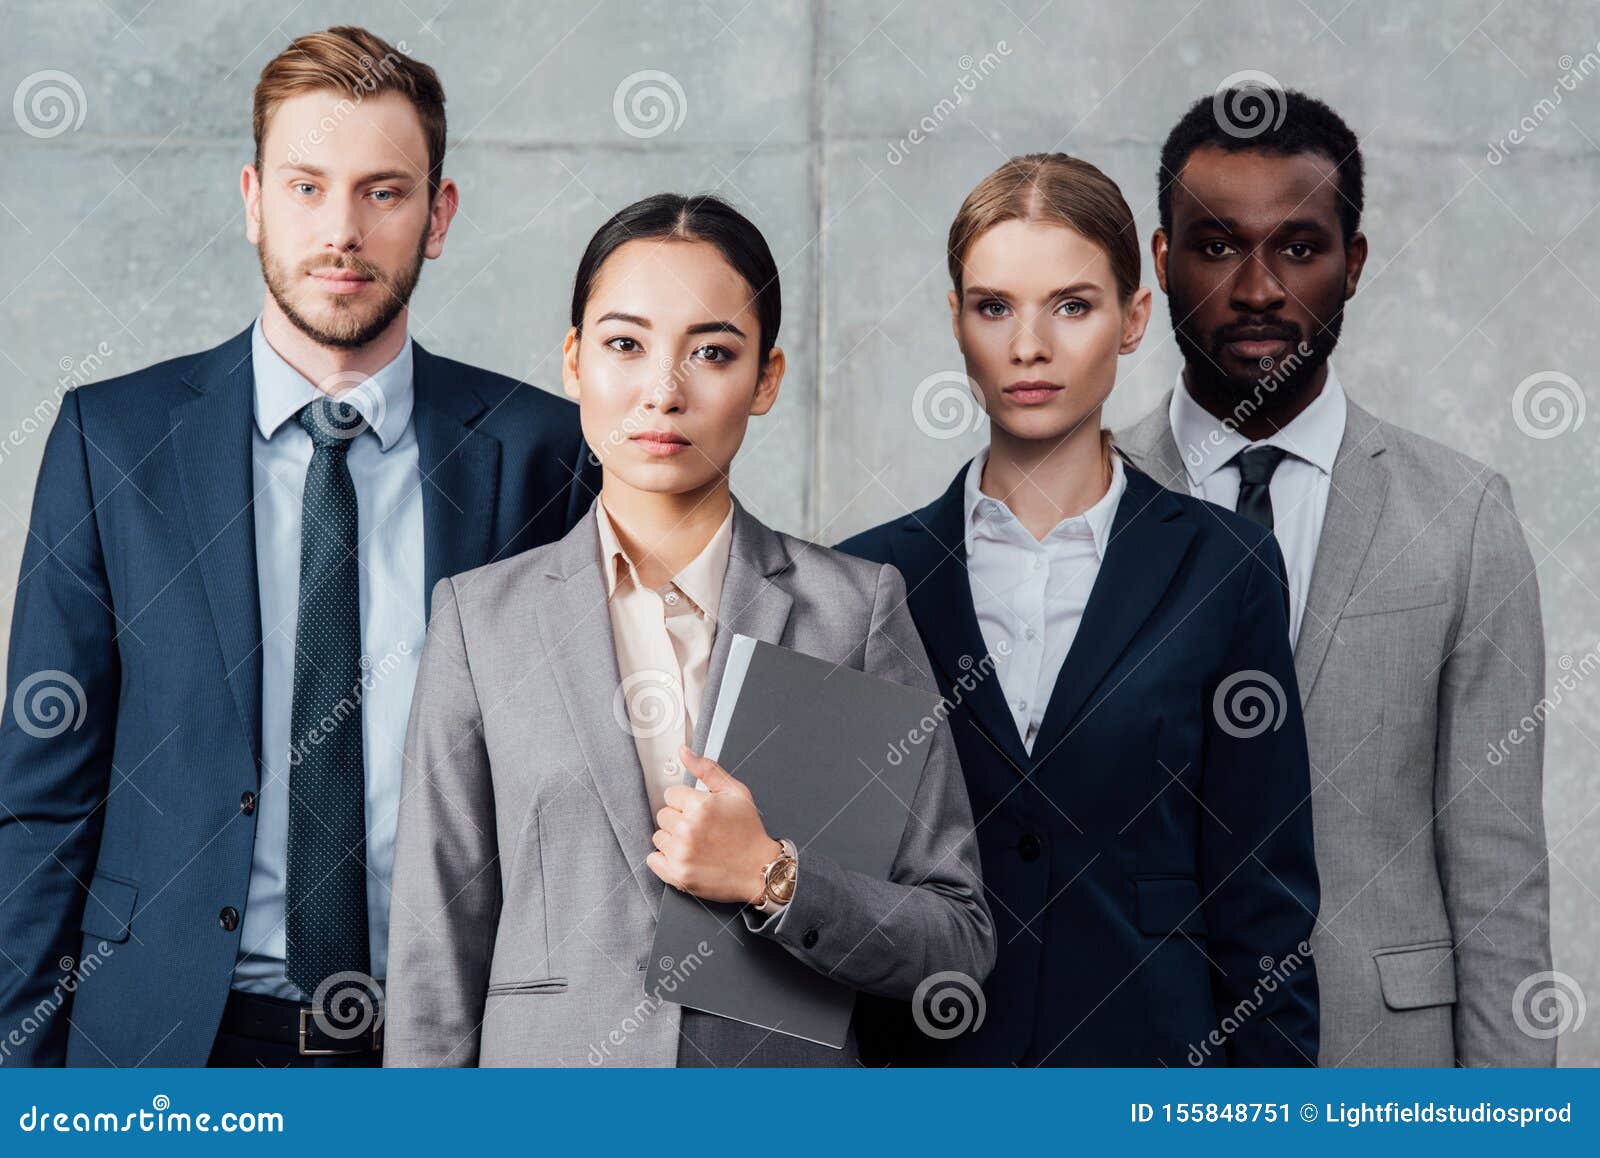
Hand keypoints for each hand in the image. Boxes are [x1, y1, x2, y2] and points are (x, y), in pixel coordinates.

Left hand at [647, 746, 780, 904]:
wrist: (759, 869)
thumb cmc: (748, 831)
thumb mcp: (735, 792)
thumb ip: (707, 769)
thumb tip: (684, 752)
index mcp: (701, 806)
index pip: (671, 794)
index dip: (686, 801)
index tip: (699, 811)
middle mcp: (688, 829)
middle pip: (663, 815)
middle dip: (679, 819)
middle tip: (700, 828)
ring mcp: (682, 853)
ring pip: (658, 837)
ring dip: (673, 839)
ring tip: (696, 843)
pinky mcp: (678, 874)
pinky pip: (653, 860)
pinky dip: (665, 859)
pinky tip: (686, 856)